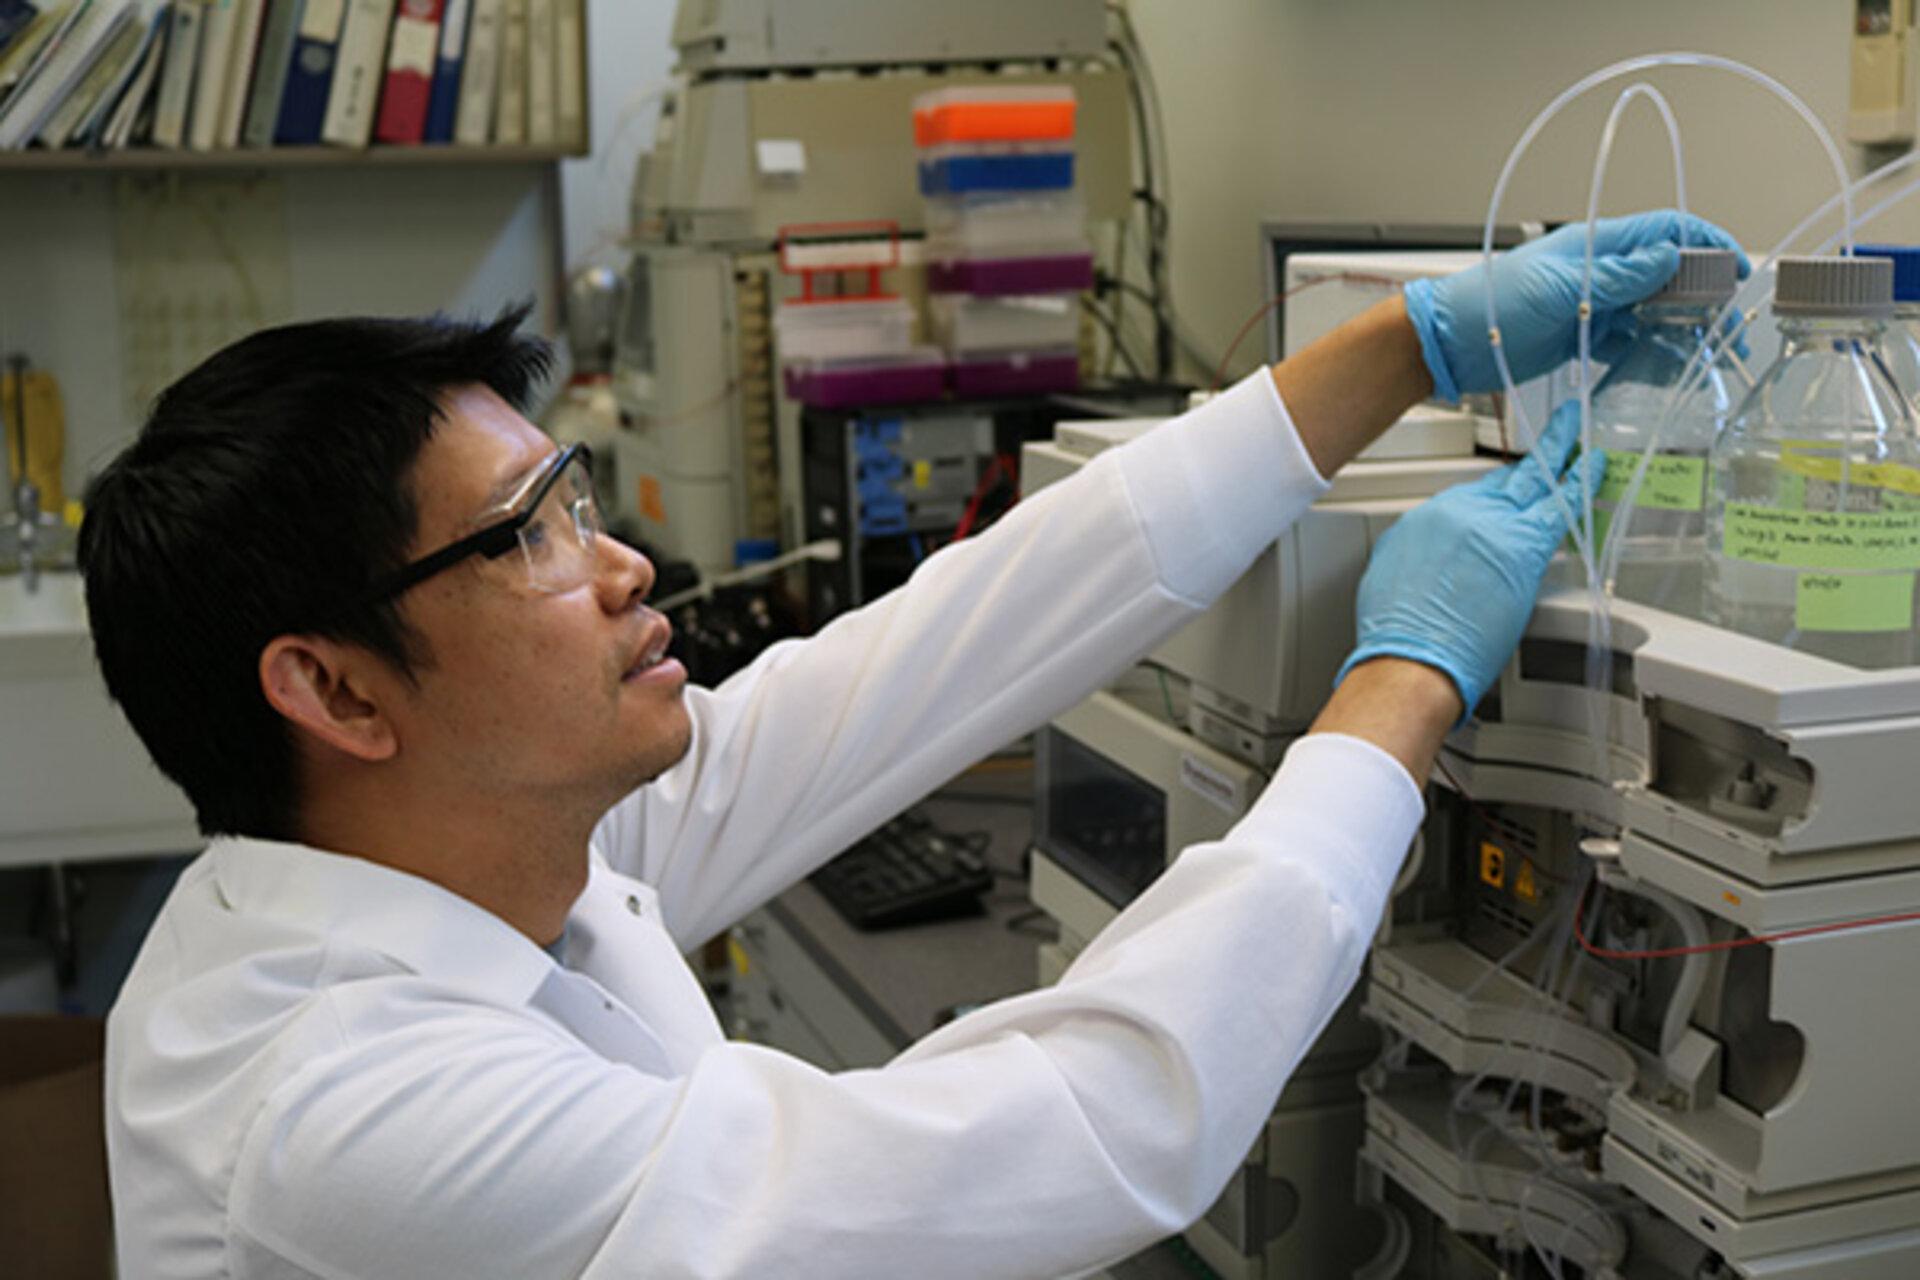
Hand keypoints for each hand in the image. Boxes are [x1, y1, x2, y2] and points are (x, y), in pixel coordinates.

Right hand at [1337, 400, 1595, 719]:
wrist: (1408, 658)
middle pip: (1505, 477)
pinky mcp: (1523, 549)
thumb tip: (1436, 558)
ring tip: (1574, 436)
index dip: (1500, 486)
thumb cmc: (1398, 635)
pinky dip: (1578, 483)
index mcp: (1428, 520)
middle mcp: (1459, 513)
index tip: (1511, 481)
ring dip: (1558, 455)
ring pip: (1534, 481)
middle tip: (1554, 432)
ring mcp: (1492, 527)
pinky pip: (1559, 506)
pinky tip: (1592, 468)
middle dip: (1533, 455)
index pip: (1474, 494)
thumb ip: (1420, 555)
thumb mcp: (1391, 576)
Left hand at [1405, 212, 1749, 401]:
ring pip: (1653, 309)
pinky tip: (1670, 366)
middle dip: (1704, 294)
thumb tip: (1670, 256)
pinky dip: (1651, 351)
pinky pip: (1629, 340)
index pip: (1666, 232)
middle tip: (1730, 324)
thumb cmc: (1491, 303)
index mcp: (1597, 245)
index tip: (1736, 269)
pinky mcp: (1583, 335)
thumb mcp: (1560, 288)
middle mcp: (1600, 272)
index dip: (1706, 244)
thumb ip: (1618, 276)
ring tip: (1709, 350)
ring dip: (1682, 326)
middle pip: (1668, 273)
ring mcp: (1594, 304)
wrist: (1451, 342)